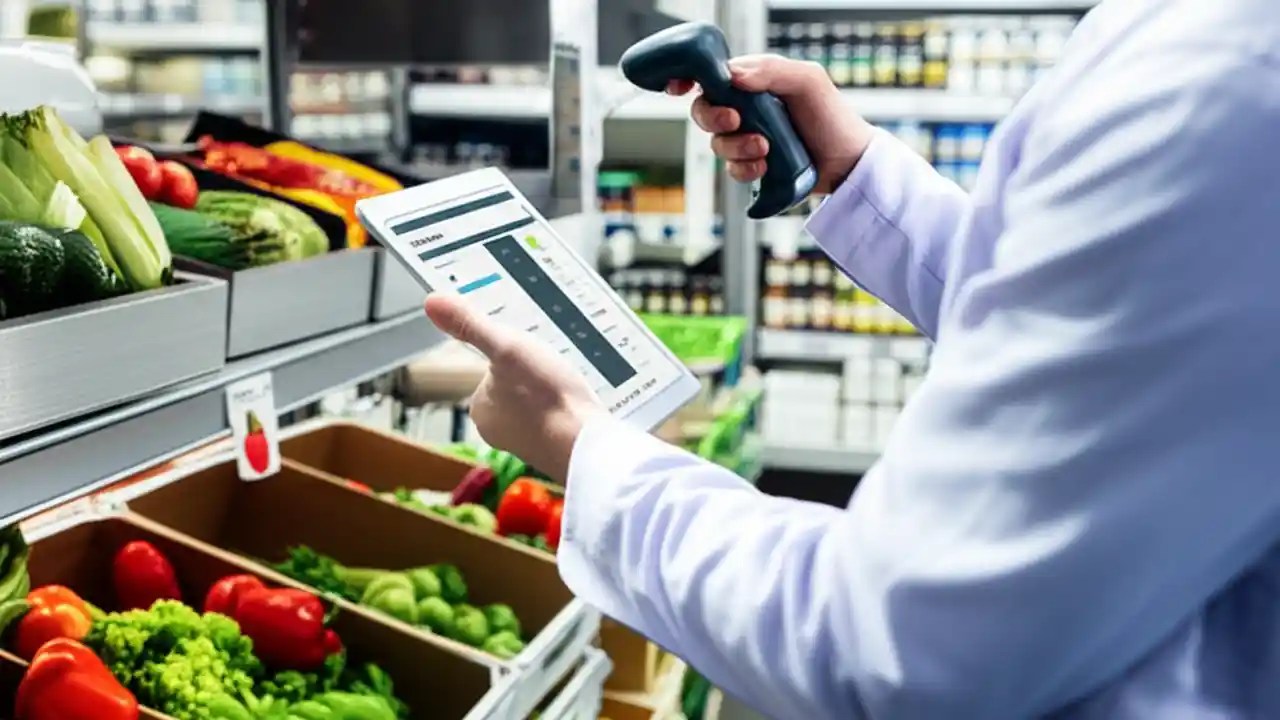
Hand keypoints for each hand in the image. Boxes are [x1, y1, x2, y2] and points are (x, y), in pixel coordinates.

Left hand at [424, 294, 605, 482]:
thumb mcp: (507, 347)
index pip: (491, 370)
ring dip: (553, 390)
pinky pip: (559, 417)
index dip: (513, 355)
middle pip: (517, 385)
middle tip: (553, 364)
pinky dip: (568, 407)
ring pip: (539, 402)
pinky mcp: (556, 447)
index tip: (531, 350)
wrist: (587, 442)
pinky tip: (578, 402)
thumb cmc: (546, 397)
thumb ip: (471, 325)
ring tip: (568, 382)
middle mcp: (500, 430)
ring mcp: (529, 441)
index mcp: (481, 408)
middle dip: (535, 373)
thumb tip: (433, 302)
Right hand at [669, 54, 874, 193]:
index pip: (712, 76)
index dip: (689, 79)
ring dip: (736, 147)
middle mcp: (747, 109)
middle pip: (705, 110)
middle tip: (736, 120)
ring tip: (765, 148)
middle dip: (714, 117)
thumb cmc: (833, 117)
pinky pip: (731, 170)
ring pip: (716, 143)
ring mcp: (748, 138)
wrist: (848, 164)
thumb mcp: (808, 81)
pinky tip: (764, 167)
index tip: (679, 88)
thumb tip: (732, 75)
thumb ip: (771, 70)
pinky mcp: (752, 167)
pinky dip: (744, 169)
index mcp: (754, 82)